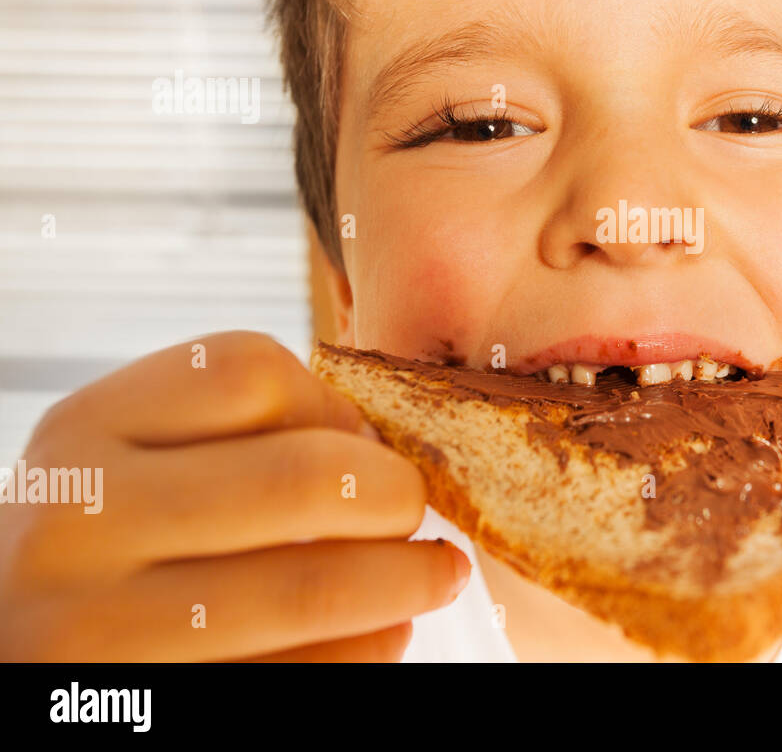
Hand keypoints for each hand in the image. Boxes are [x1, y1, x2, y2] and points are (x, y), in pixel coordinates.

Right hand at [0, 330, 467, 660]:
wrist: (8, 652)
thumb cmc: (91, 554)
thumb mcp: (120, 468)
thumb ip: (226, 440)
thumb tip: (383, 449)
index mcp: (81, 434)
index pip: (251, 370)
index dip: (336, 404)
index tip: (364, 442)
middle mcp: (77, 526)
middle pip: (302, 478)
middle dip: (395, 494)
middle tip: (416, 512)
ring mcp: (100, 634)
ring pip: (312, 586)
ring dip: (405, 579)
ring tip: (433, 576)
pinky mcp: (149, 716)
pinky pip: (301, 677)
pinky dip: (368, 650)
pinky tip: (384, 636)